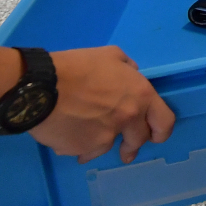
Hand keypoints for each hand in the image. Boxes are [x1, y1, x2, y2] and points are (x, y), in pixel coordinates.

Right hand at [29, 47, 174, 163]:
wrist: (41, 87)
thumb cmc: (77, 67)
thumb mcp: (111, 55)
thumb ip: (127, 68)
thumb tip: (132, 74)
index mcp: (140, 96)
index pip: (164, 122)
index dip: (161, 131)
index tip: (154, 136)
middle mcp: (128, 119)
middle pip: (138, 140)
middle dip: (132, 145)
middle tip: (125, 149)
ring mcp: (105, 137)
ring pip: (109, 147)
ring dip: (101, 143)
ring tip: (87, 136)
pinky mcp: (83, 148)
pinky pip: (84, 150)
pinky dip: (79, 146)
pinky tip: (69, 137)